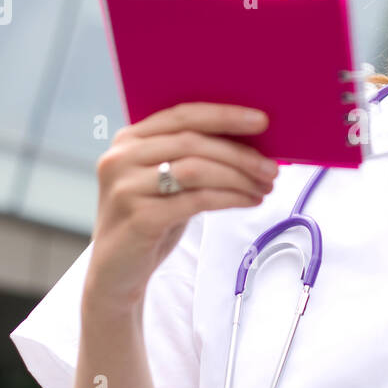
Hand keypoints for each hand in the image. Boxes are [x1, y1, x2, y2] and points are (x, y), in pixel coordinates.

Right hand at [83, 103, 277, 311]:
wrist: (116, 273)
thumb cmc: (150, 220)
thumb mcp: (165, 182)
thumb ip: (191, 158)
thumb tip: (251, 146)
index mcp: (128, 139)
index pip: (182, 114)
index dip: (224, 115)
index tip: (261, 121)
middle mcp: (121, 158)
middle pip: (192, 142)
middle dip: (239, 153)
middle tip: (271, 168)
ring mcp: (126, 187)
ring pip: (196, 169)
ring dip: (238, 177)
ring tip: (264, 187)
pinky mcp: (138, 217)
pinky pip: (196, 200)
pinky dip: (229, 199)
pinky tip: (249, 201)